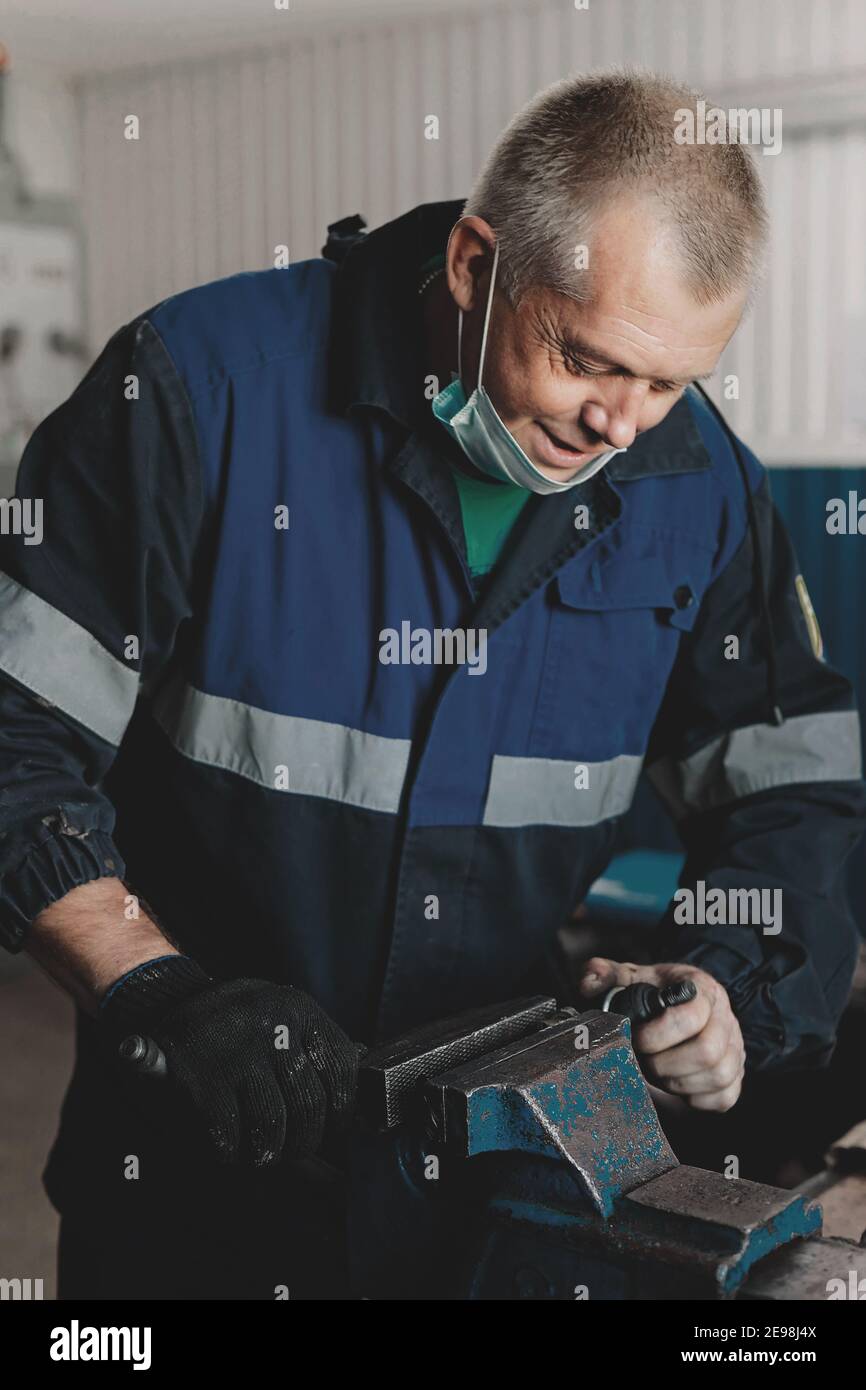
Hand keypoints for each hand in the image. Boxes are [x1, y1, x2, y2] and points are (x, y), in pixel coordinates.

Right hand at [101, 956, 362, 1164]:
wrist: (166, 1004)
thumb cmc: (237, 1025)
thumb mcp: (283, 1019)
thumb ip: (319, 1048)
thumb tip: (365, 1077)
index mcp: (299, 1010)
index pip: (343, 1073)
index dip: (342, 1113)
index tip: (332, 1130)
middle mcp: (271, 1024)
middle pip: (309, 1106)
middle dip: (303, 1142)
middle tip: (292, 1151)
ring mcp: (235, 1048)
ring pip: (272, 1125)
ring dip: (268, 1152)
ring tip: (261, 1153)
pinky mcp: (201, 1075)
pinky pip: (230, 1134)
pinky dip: (231, 1151)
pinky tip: (227, 1145)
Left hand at [577, 957, 744, 1111]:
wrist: (683, 1003)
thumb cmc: (657, 993)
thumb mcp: (632, 976)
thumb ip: (607, 974)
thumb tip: (591, 980)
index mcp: (702, 990)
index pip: (692, 1016)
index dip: (658, 1034)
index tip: (636, 1038)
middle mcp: (725, 1019)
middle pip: (707, 1052)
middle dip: (665, 1064)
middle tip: (644, 1060)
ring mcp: (735, 1049)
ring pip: (716, 1077)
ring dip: (677, 1082)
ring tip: (657, 1071)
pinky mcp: (735, 1076)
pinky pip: (723, 1099)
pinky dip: (694, 1098)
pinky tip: (675, 1084)